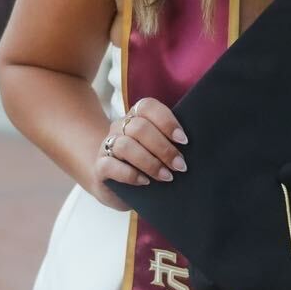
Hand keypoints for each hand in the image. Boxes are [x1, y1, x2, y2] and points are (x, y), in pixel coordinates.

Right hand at [89, 96, 188, 210]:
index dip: (166, 121)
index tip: (184, 140)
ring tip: (166, 176)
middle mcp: (119, 127)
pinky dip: (130, 174)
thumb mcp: (157, 150)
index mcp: (135, 116)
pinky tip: (145, 182)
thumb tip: (191, 149)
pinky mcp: (100, 167)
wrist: (113, 183)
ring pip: (126, 145)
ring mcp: (106, 146)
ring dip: (150, 162)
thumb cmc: (144, 163)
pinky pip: (110, 165)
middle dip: (163, 148)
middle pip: (139, 127)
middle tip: (180, 165)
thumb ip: (169, 142)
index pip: (148, 106)